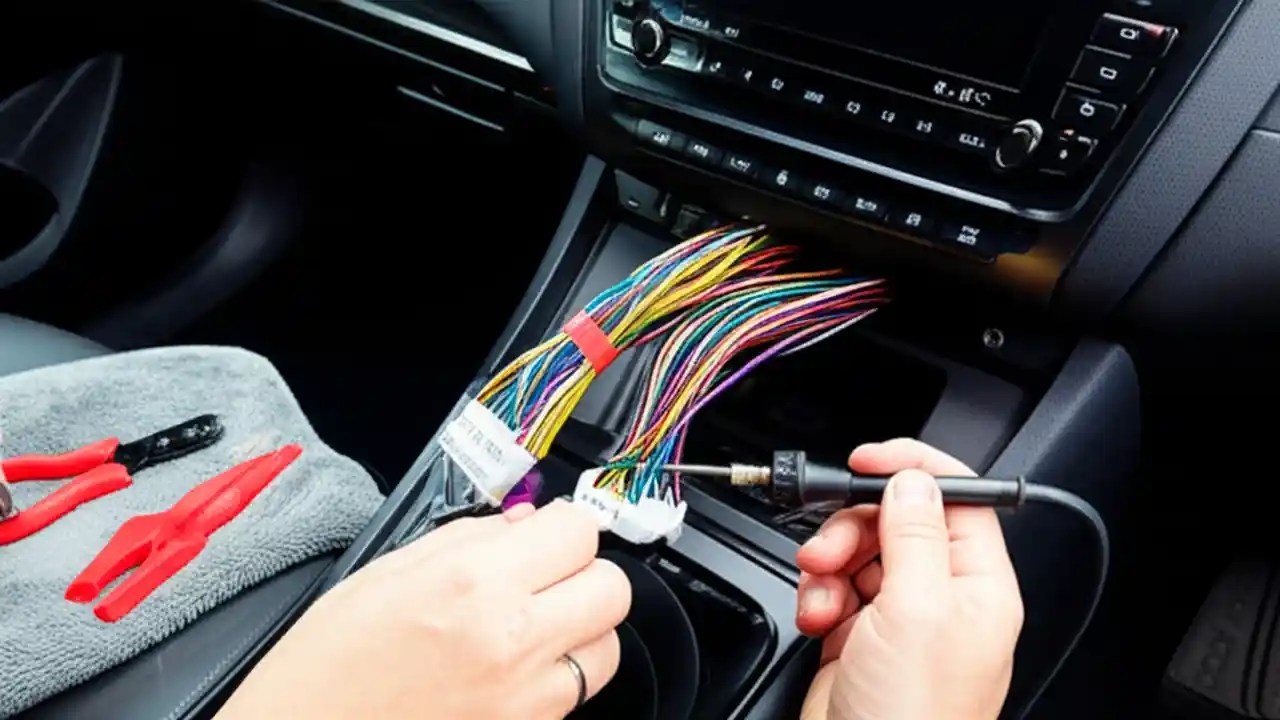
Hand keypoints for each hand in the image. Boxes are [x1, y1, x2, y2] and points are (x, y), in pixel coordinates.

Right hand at [217, 500, 630, 718]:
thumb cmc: (327, 664)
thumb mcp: (387, 571)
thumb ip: (472, 539)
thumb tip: (525, 522)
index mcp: (472, 582)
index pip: (579, 530)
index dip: (565, 526)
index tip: (548, 532)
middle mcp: (511, 639)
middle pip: (612, 587)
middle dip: (584, 573)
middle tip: (546, 576)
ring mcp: (525, 696)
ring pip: (608, 645)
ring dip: (581, 629)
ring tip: (533, 628)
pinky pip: (579, 694)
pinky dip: (560, 675)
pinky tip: (515, 669)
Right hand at [796, 439, 1023, 719]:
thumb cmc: (911, 719)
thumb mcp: (917, 611)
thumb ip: (914, 535)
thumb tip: (912, 479)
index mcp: (979, 588)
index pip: (955, 500)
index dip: (912, 470)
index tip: (869, 459)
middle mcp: (942, 601)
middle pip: (896, 522)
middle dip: (854, 527)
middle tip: (829, 546)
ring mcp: (900, 621)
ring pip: (859, 553)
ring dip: (829, 563)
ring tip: (820, 592)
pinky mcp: (859, 638)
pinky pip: (835, 589)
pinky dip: (817, 595)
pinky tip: (816, 616)